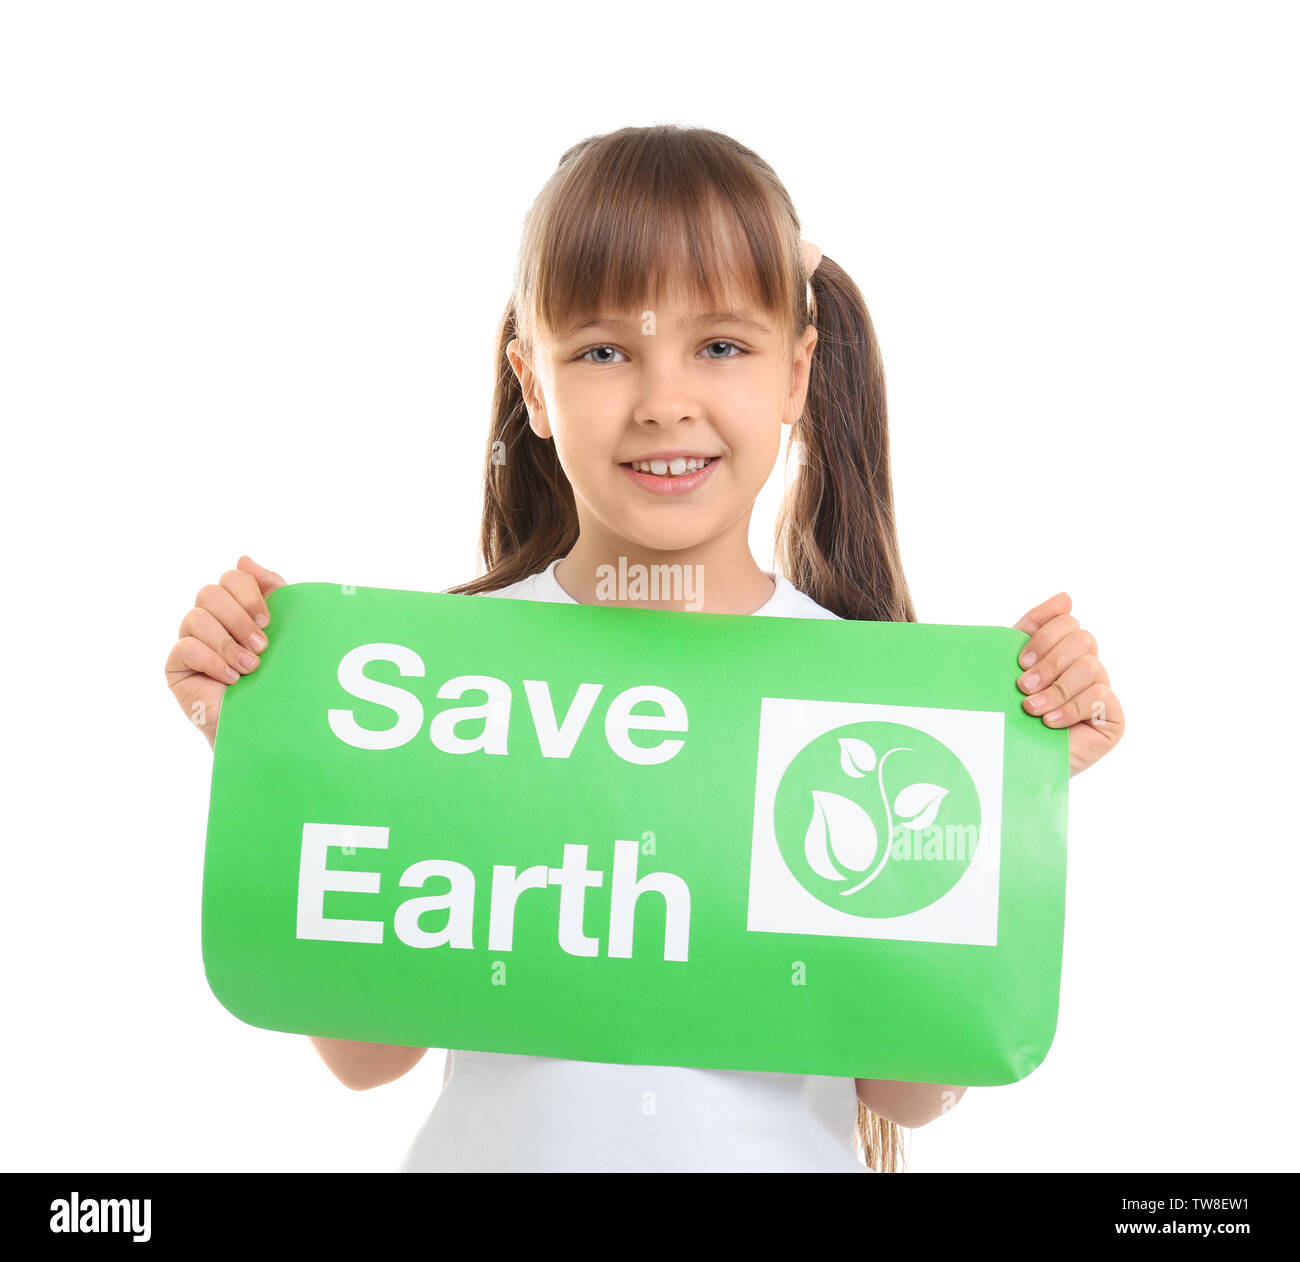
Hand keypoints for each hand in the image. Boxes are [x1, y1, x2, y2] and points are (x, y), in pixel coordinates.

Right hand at [165, 556, 287, 747]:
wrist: (270, 721)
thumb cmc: (280, 675)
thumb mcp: (286, 627)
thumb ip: (271, 589)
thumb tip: (243, 558)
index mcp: (236, 606)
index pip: (232, 577)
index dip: (248, 593)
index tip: (268, 621)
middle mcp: (210, 620)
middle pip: (209, 593)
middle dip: (239, 620)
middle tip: (261, 647)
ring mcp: (190, 641)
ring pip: (195, 618)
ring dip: (227, 644)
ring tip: (249, 668)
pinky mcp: (176, 666)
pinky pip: (185, 647)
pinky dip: (212, 661)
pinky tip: (230, 680)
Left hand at [1012, 592, 1123, 776]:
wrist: (1008, 762)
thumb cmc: (1005, 714)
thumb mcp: (1011, 665)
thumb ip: (1034, 626)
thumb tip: (1066, 596)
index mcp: (1061, 652)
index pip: (1067, 622)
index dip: (1043, 638)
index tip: (1019, 662)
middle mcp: (1085, 669)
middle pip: (1083, 638)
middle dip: (1049, 662)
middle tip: (1022, 686)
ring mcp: (1101, 693)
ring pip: (1091, 666)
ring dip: (1056, 689)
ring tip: (1031, 709)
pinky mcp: (1112, 719)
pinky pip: (1100, 696)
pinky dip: (1071, 707)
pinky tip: (1051, 723)